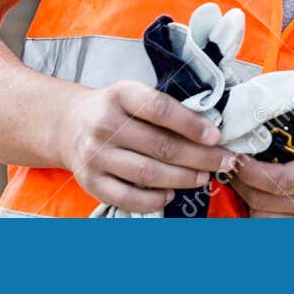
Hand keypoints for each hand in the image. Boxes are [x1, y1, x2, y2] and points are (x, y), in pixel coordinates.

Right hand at [59, 81, 235, 213]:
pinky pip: (128, 197)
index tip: (216, 136)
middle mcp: (104, 124)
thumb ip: (164, 109)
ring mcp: (95, 155)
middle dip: (199, 156)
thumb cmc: (116, 109)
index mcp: (120, 94)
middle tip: (224, 161)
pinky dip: (154, 199)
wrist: (68, 125)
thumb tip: (209, 132)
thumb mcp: (134, 95)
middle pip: (160, 145)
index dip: (191, 124)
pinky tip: (172, 194)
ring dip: (182, 178)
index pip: (160, 108)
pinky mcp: (90, 182)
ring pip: (147, 173)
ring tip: (203, 177)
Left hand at [229, 98, 293, 216]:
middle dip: (241, 183)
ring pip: (268, 220)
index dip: (250, 171)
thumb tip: (258, 96)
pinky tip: (261, 189)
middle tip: (231, 161)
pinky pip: (280, 224)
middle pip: (266, 204)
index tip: (236, 154)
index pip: (280, 181)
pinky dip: (264, 209)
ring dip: (250, 199)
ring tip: (244, 175)